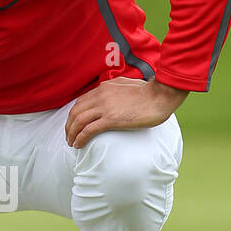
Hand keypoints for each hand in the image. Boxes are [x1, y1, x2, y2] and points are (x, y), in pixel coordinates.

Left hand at [65, 77, 186, 147]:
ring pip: (78, 121)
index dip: (74, 115)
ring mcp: (105, 107)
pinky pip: (88, 130)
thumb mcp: (127, 84)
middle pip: (75, 112)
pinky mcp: (111, 119)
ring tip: (71, 143)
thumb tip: (112, 92)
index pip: (81, 101)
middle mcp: (101, 96)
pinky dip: (80, 138)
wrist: (161, 95)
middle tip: (69, 136)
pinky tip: (78, 145)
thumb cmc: (149, 92)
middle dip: (69, 125)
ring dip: (71, 134)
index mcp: (104, 88)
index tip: (73, 124)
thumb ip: (116, 88)